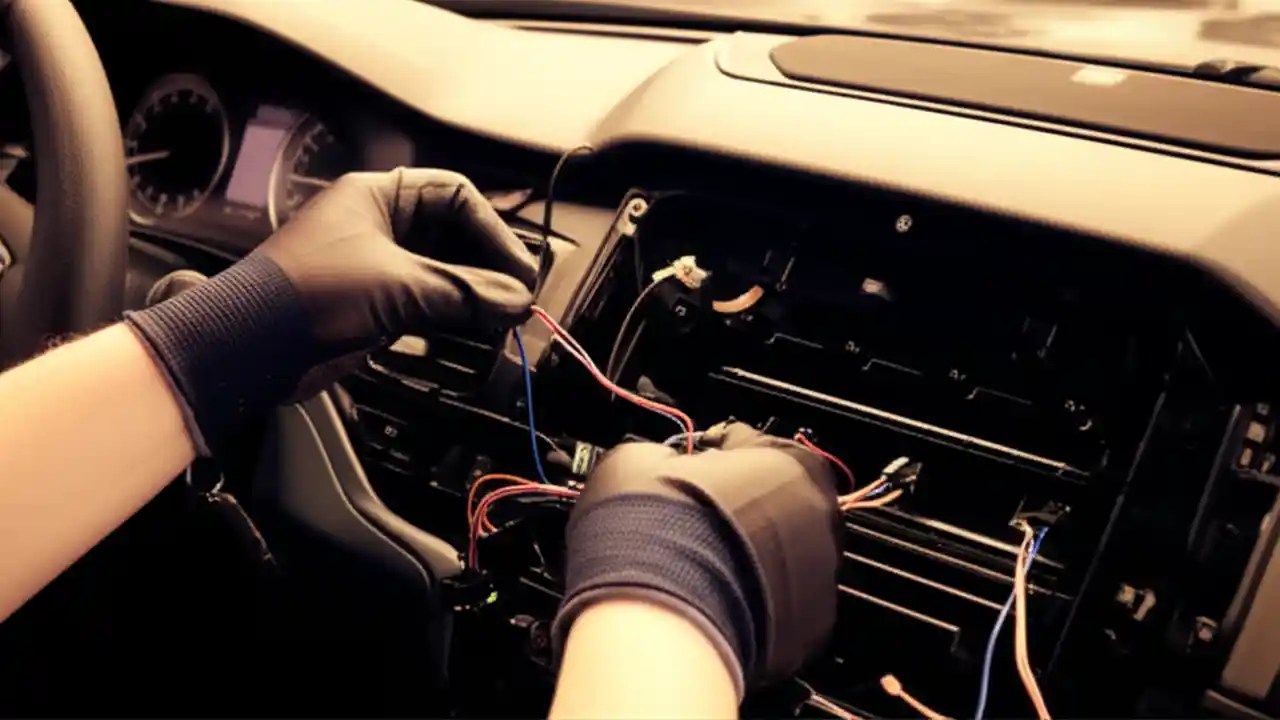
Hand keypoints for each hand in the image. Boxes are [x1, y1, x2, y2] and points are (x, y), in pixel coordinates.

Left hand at [126, 168, 536, 456]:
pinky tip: (478, 332)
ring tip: (505, 318)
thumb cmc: (311, 293)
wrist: (250, 346)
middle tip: (518, 297)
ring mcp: (377, 266)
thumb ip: (464, 293)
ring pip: (444, 273)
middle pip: (454, 236)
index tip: (518, 269)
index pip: (457, 197)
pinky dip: (455, 317)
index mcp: (378, 196)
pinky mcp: (373, 305)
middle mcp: (379, 224)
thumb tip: (516, 301)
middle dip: (488, 267)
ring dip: (475, 296)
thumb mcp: (398, 286)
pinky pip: (428, 304)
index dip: (494, 231)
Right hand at [552, 421, 840, 696]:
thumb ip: (664, 452)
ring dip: (750, 558)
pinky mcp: (808, 630)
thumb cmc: (650, 532)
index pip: (748, 441)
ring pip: (783, 558)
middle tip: (691, 521)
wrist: (655, 617)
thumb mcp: (636, 459)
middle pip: (775, 502)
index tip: (689, 469)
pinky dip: (755, 605)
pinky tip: (715, 601)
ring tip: (700, 567)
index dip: (710, 454)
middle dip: (738, 509)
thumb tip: (661, 462)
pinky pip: (782, 607)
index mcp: (788, 460)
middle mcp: (819, 516)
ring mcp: (820, 577)